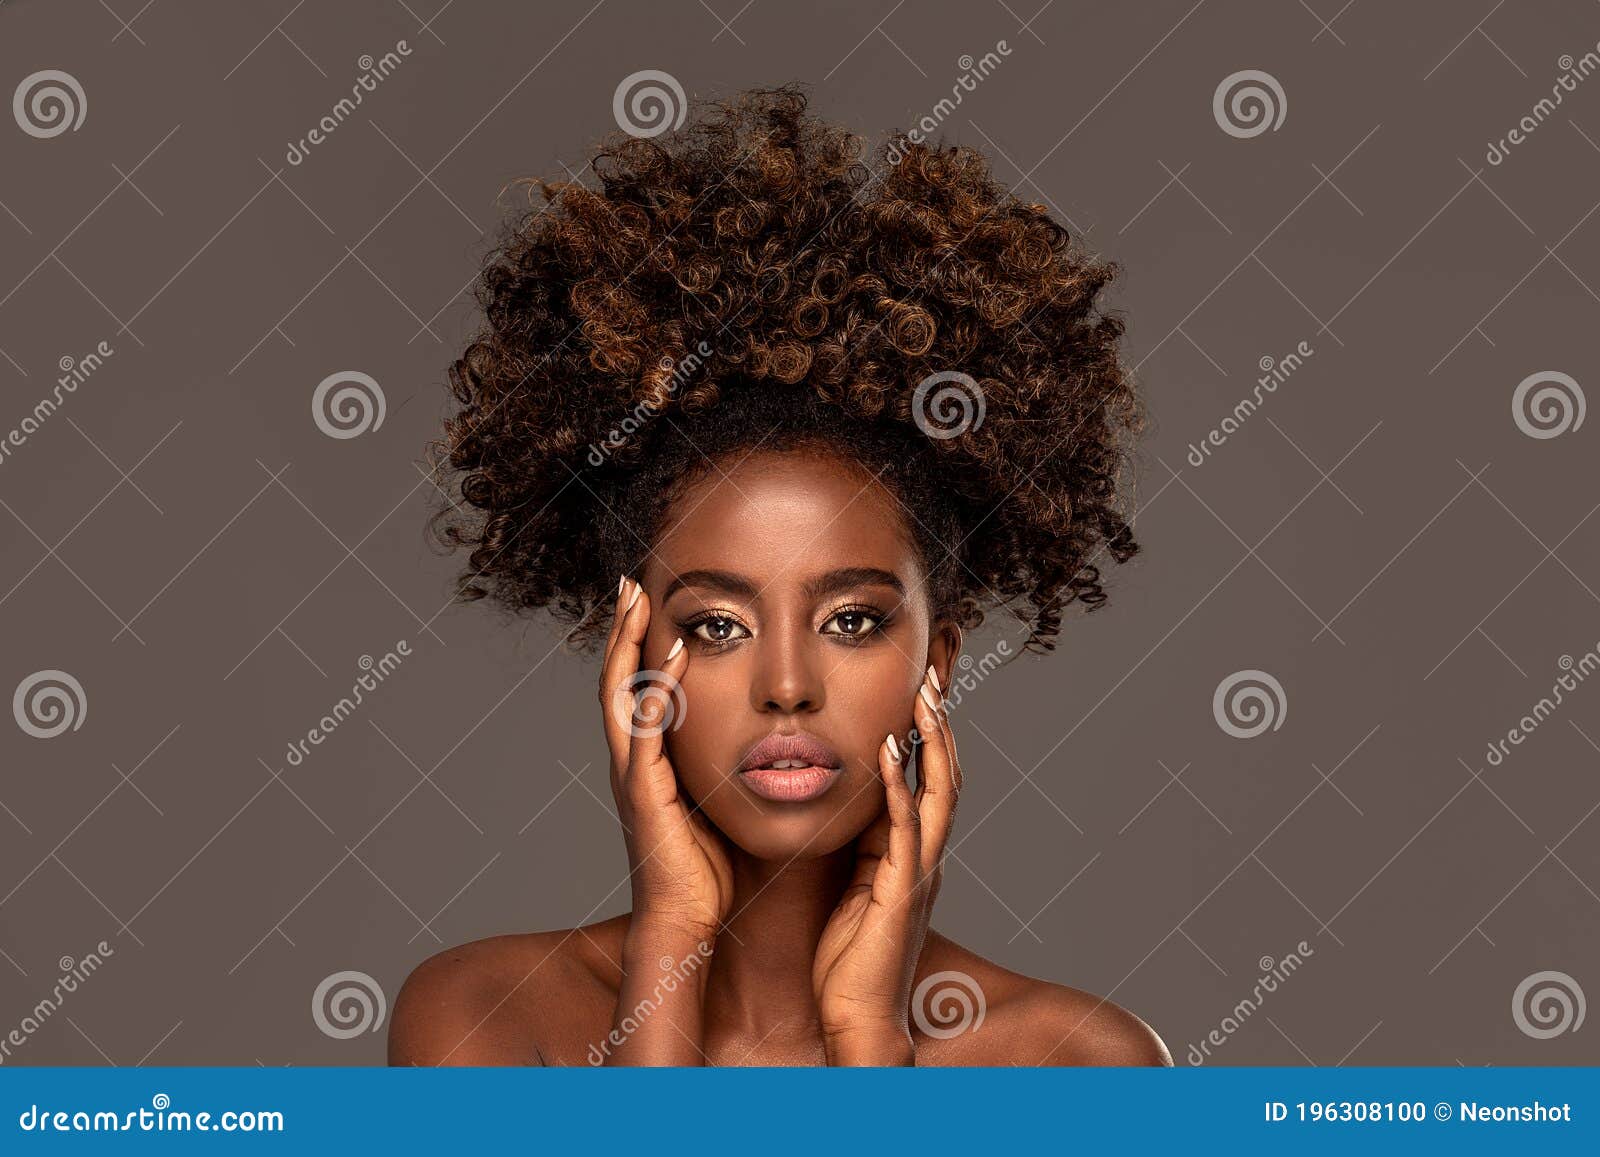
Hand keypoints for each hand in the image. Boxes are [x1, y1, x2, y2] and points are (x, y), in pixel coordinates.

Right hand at [601, 576, 733, 942]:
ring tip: (636, 600)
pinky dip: (656, 688)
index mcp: (646, 761)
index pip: (634, 686)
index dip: (636, 643)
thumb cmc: (706, 868)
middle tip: (629, 582)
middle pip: (616, 678)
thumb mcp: (714, 799)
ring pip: (619, 693)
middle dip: (621, 629)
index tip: (646, 599)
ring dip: (627, 644)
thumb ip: (721, 763)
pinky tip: (670, 655)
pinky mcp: (644, 790)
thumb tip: (756, 734)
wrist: (687, 919)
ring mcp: (632, 773)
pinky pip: (647, 729)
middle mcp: (630, 760)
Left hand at [812, 664, 960, 1064]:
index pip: (930, 778)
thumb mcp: (856, 887)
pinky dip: (900, 785)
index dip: (930, 733)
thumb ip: (864, 847)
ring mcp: (919, 870)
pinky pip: (905, 826)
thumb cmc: (851, 960)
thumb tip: (853, 807)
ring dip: (932, 741)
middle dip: (941, 724)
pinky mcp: (901, 888)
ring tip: (924, 696)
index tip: (922, 687)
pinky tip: (888, 751)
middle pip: (947, 774)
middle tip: (933, 673)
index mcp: (913, 852)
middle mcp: (926, 855)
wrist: (857, 1018)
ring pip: (940, 792)